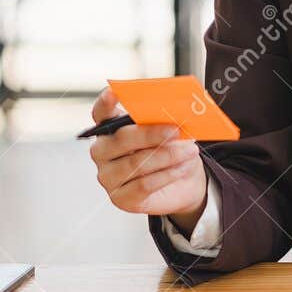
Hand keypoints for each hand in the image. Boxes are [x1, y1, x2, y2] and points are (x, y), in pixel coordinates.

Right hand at [87, 86, 207, 233]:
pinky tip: (183, 167)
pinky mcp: (120, 198)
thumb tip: (176, 111)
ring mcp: (108, 176)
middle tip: (176, 130)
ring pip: (135, 163)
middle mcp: (103, 152)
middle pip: (121, 139)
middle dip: (150, 133)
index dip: (105, 103)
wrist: (183, 182)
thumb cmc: (171, 149)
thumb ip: (166, 119)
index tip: (114, 93)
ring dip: (167, 156)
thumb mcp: (172, 130)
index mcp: (111, 129)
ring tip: (189, 150)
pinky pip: (143, 185)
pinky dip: (167, 174)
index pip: (101, 113)